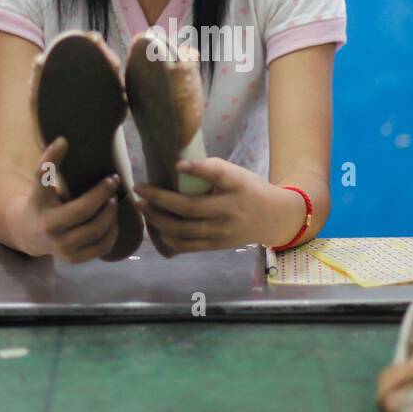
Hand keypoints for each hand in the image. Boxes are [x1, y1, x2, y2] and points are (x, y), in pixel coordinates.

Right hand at [24, 137, 121, 263]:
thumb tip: (64, 139)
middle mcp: (49, 227)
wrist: (28, 234)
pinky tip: (112, 221)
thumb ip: (49, 166)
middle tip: (113, 181)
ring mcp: (61, 247)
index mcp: (39, 203)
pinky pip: (100, 247)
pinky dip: (111, 233)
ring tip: (113, 201)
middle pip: (84, 210)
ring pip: (96, 230)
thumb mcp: (40, 185)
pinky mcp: (73, 259)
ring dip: (110, 213)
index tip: (65, 142)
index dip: (53, 158)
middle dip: (103, 193)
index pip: (43, 178)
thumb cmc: (41, 202)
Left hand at [133, 158, 298, 252]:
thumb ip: (212, 170)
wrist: (273, 218)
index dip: (197, 169)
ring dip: (158, 219)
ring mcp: (221, 232)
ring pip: (183, 230)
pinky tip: (156, 227)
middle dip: (159, 200)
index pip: (218, 175)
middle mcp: (229, 210)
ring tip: (143, 208)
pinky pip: (187, 246)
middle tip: (139, 190)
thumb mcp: (237, 174)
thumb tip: (177, 166)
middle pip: (189, 208)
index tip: (177, 164)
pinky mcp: (216, 246)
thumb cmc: (249, 190)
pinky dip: (168, 237)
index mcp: (236, 186)